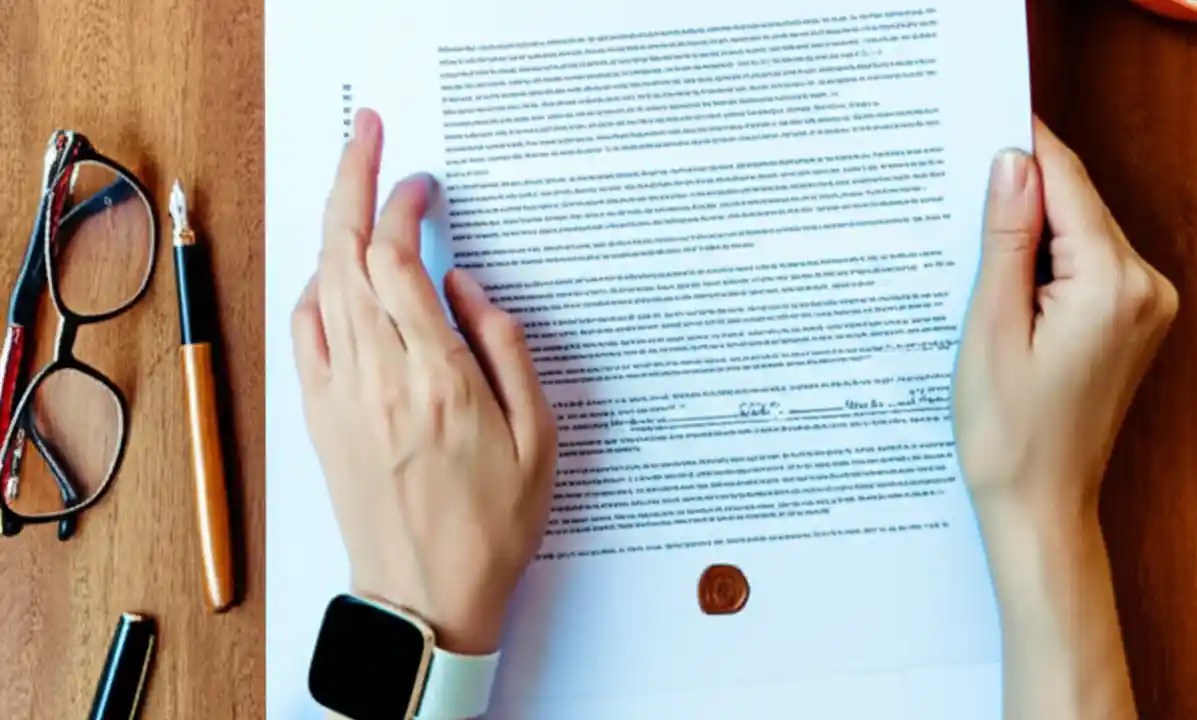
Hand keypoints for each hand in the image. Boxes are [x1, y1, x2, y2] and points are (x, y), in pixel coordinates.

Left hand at [291, 109, 557, 654]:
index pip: (402, 262)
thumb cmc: (492, 526)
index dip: (406, 206)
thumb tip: (470, 287)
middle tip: (367, 135)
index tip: (424, 185)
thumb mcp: (539, 439)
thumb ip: (508, 352)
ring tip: (351, 186)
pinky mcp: (319, 416)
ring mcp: (340, 396)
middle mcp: (379, 378)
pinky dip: (317, 286)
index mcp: (439, 380)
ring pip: (322, 283)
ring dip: (333, 224)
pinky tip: (336, 272)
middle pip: (347, 253)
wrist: (426, 598)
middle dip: (354, 180)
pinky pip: (305, 331)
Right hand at [954, 117, 1178, 519]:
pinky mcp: (1136, 322)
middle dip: (1023, 189)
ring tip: (971, 240)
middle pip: (1079, 205)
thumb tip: (1012, 163)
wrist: (1040, 506)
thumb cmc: (1007, 433)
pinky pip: (1090, 266)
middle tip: (957, 183)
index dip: (1024, 147)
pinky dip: (1049, 260)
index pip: (1067, 183)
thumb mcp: (990, 327)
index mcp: (1112, 284)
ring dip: (1032, 227)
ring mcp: (1148, 306)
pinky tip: (1004, 276)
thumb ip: (1006, 238)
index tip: (980, 122)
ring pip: (1083, 234)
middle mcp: (1146, 287)